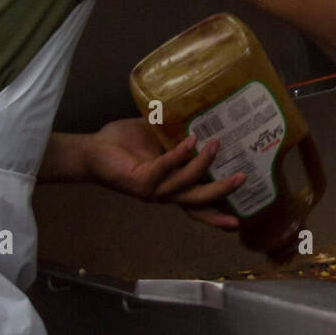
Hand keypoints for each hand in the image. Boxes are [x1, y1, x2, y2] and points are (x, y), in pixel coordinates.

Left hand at [74, 119, 244, 229]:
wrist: (92, 150)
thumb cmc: (123, 145)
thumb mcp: (157, 140)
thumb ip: (177, 135)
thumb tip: (200, 112)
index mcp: (171, 186)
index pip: (198, 205)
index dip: (217, 214)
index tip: (239, 221)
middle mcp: (164, 193)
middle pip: (198, 201)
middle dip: (222, 192)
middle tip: (243, 178)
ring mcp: (153, 190)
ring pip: (186, 184)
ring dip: (203, 164)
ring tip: (216, 143)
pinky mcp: (140, 181)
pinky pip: (165, 168)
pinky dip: (179, 155)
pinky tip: (190, 140)